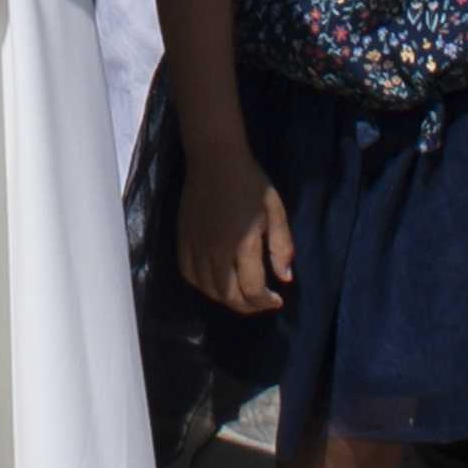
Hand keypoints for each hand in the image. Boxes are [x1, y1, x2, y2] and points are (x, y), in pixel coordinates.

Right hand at [180, 135, 292, 315]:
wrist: (215, 160)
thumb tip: (285, 279)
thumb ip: (282, 247)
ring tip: (240, 294)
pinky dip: (202, 286)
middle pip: (228, 296)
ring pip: (207, 289)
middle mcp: (216, 252)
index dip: (265, 302)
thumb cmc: (251, 183)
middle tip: (260, 303)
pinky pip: (188, 274)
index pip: (252, 289)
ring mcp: (196, 247)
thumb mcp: (276, 212)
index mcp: (243, 245)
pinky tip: (214, 282)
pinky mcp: (182, 240)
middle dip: (247, 306)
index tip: (276, 300)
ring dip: (225, 299)